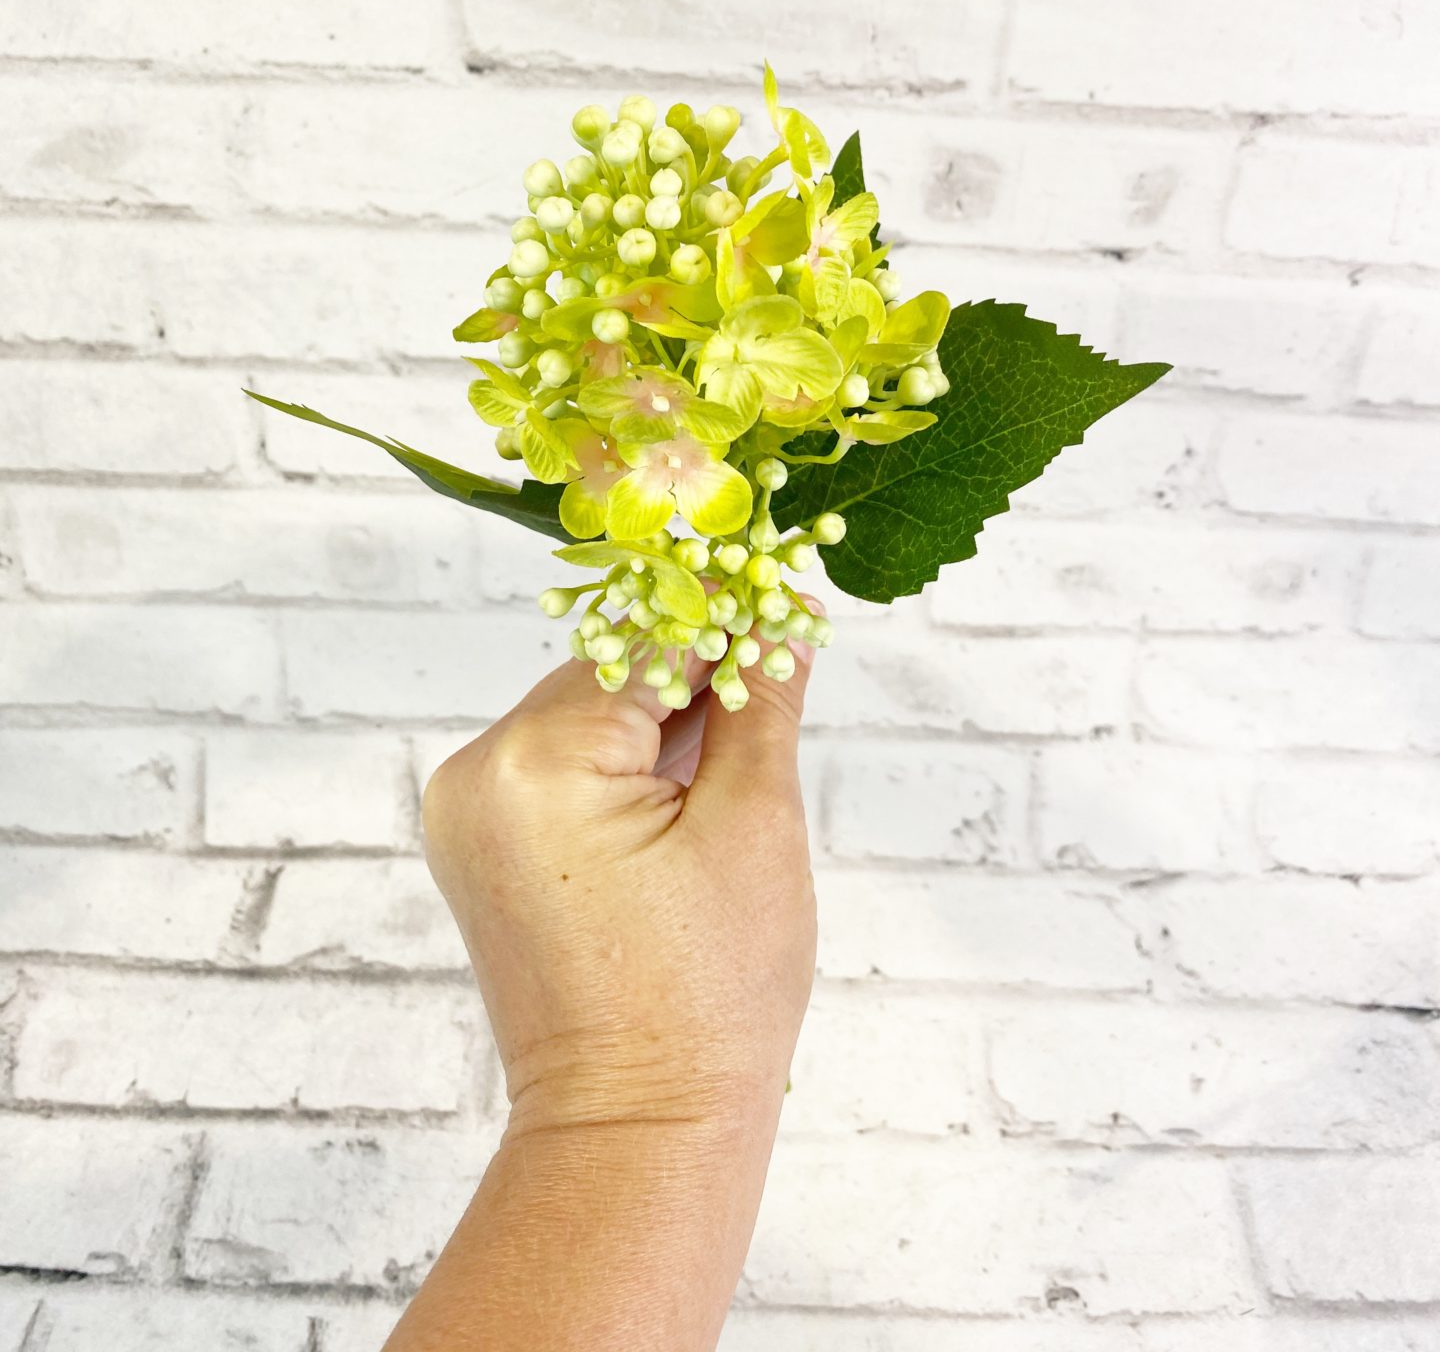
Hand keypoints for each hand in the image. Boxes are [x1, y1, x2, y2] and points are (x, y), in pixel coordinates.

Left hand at [420, 615, 818, 1133]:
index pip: (648, 642)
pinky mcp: (477, 844)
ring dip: (662, 716)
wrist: (639, 1126)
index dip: (729, 618)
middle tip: (781, 667)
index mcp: (536, 760)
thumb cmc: (707, 995)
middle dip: (696, 669)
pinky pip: (560, 764)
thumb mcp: (754, 823)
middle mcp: (477, 772)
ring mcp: (465, 812)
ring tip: (739, 748)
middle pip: (609, 673)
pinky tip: (686, 788)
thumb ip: (761, 700)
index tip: (788, 595)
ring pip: (586, 713)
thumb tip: (781, 617)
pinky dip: (623, 761)